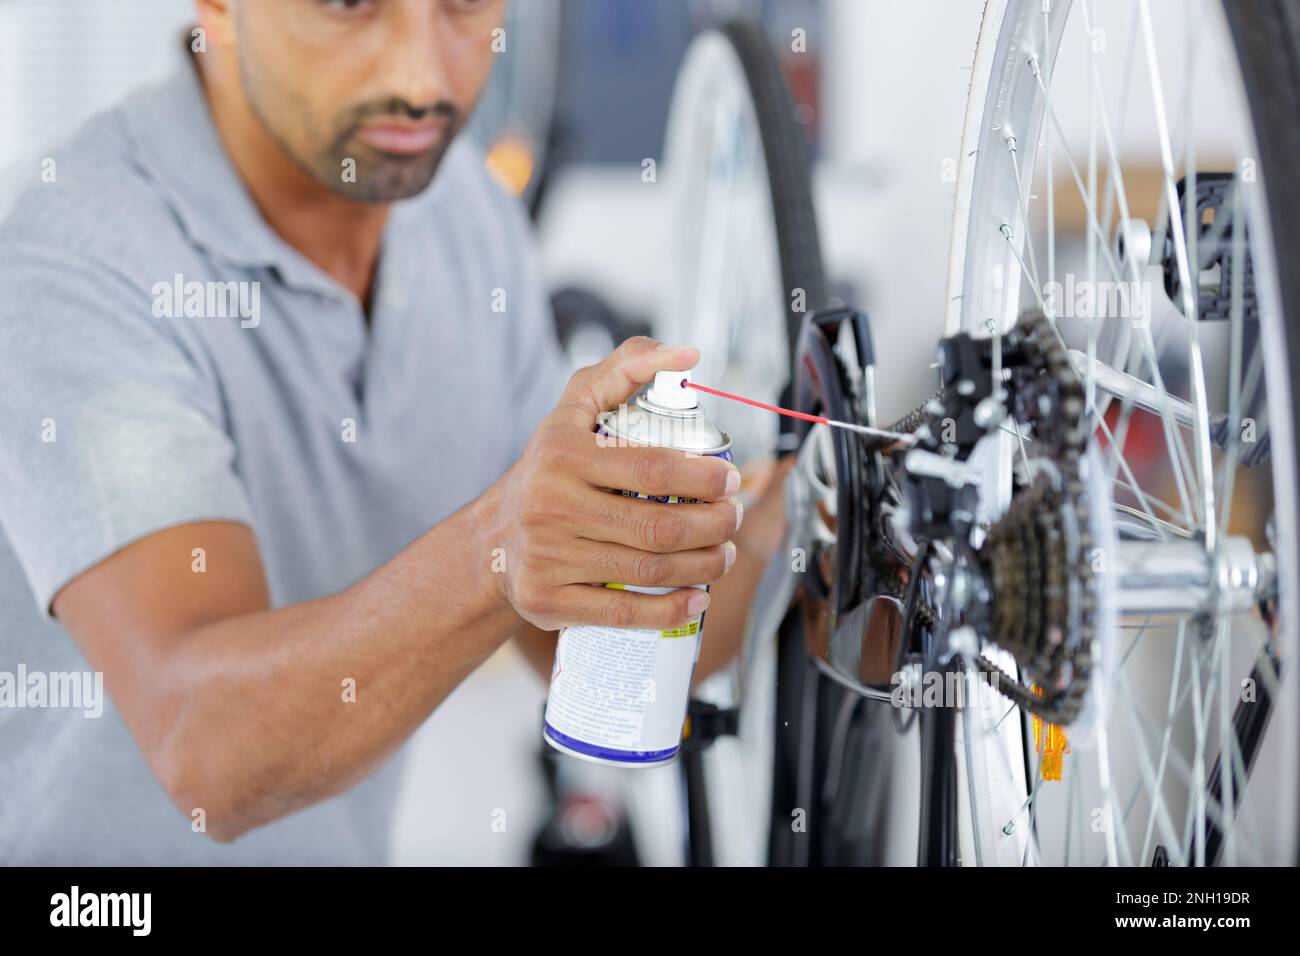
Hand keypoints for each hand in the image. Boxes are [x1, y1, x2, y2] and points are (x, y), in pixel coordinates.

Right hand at [483, 337, 743, 631]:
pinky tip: (697, 600)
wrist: (493, 539)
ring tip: (723, 555)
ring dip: (703, 567)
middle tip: (732, 520)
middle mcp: (551, 506)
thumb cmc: (551, 468)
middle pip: (658, 526)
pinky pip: (621, 613)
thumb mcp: (577, 406)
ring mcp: (547, 558)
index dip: (704, 477)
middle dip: (714, 527)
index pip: (652, 468)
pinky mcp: (547, 601)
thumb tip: (688, 355)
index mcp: (563, 454)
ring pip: (647, 571)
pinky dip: (669, 611)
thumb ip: (628, 368)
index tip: (730, 481)